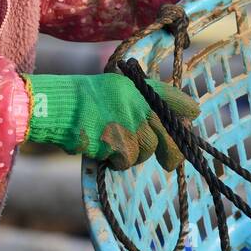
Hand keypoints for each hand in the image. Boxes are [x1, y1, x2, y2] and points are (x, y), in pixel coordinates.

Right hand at [21, 72, 200, 170]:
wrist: (57, 106)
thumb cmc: (85, 98)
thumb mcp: (117, 89)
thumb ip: (140, 101)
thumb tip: (166, 120)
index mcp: (139, 89)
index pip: (172, 98)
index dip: (185, 109)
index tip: (192, 115)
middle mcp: (138, 105)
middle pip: (168, 136)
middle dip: (170, 152)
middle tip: (169, 161)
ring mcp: (128, 125)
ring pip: (145, 152)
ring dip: (134, 155)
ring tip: (116, 147)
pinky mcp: (115, 143)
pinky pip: (125, 161)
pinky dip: (116, 161)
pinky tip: (104, 152)